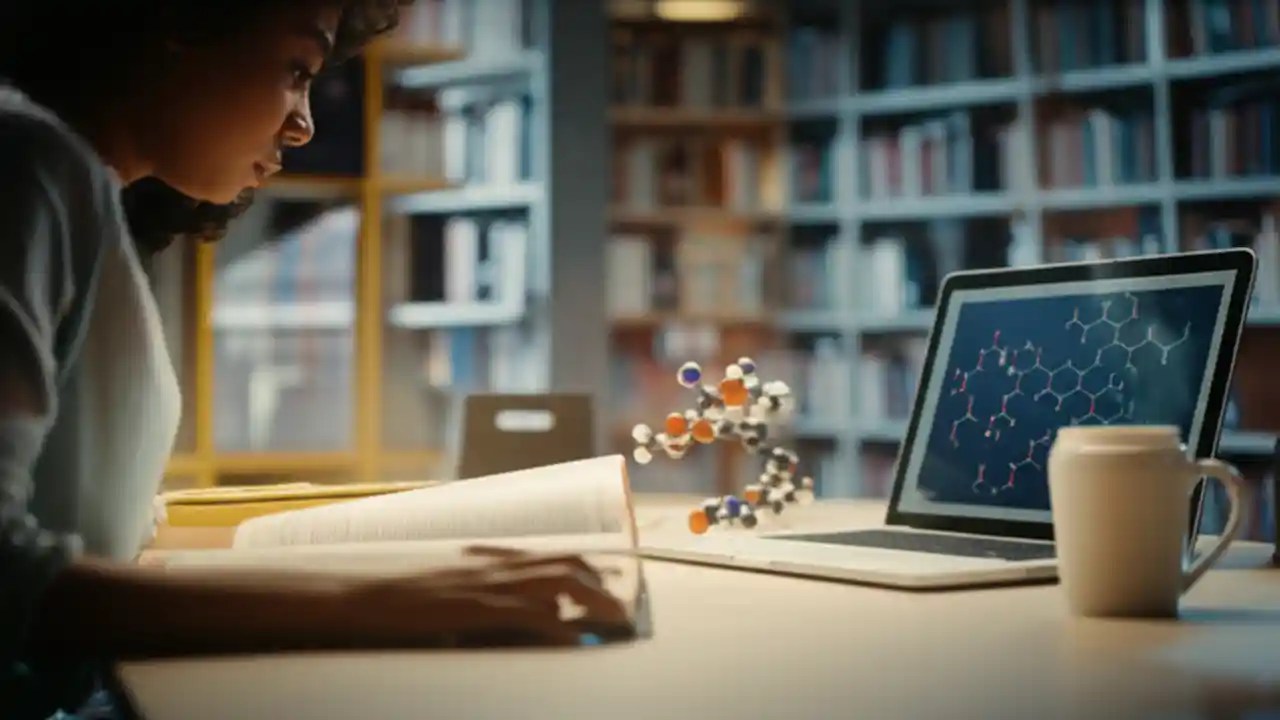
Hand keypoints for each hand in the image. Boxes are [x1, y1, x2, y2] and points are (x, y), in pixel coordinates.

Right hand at [347, 551, 629, 647]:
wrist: (364, 594)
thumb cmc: (403, 593)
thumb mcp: (452, 582)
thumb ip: (488, 585)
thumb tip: (532, 607)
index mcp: (491, 557)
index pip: (552, 552)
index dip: (588, 564)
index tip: (612, 576)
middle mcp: (496, 565)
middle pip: (564, 564)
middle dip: (600, 583)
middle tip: (622, 605)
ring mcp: (487, 586)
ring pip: (557, 585)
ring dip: (592, 601)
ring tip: (615, 619)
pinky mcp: (476, 609)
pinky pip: (529, 616)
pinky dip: (558, 627)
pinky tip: (576, 640)